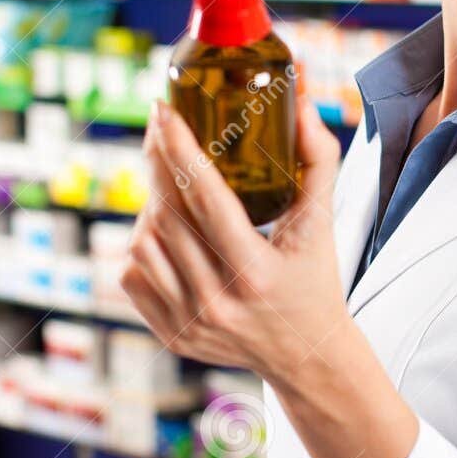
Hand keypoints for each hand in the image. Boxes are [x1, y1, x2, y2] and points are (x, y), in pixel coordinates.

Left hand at [120, 94, 352, 383]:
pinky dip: (144, 243)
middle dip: (160, 162)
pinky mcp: (169, 334)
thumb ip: (318, 160)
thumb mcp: (322, 224)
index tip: (164, 111)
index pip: (207, 199)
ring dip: (152, 203)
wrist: (305, 356)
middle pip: (168, 215)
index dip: (182, 149)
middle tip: (161, 127)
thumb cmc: (315, 282)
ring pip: (144, 241)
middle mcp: (217, 303)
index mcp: (256, 274)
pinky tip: (168, 229)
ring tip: (172, 183)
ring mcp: (188, 323)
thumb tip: (302, 100)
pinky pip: (134, 273)